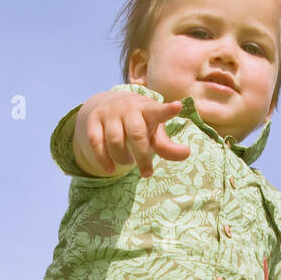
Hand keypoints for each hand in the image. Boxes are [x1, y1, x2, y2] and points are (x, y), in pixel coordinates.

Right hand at [74, 91, 190, 176]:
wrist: (107, 106)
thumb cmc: (139, 123)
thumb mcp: (154, 133)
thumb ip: (167, 146)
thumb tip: (187, 153)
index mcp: (147, 109)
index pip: (158, 111)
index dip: (167, 111)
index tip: (178, 107)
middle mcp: (128, 108)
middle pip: (136, 134)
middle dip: (142, 156)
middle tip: (147, 173)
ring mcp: (109, 113)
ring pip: (115, 140)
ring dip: (122, 158)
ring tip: (128, 162)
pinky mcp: (93, 121)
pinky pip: (96, 143)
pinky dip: (103, 159)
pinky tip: (110, 169)